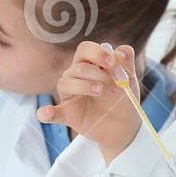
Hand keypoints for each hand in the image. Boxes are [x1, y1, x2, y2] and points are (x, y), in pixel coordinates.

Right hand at [35, 41, 140, 162]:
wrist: (124, 126)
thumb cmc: (123, 99)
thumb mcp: (129, 80)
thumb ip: (126, 63)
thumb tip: (120, 51)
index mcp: (90, 64)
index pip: (85, 49)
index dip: (97, 53)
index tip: (112, 62)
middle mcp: (76, 76)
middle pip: (78, 67)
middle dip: (99, 74)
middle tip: (116, 86)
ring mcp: (70, 96)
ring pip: (66, 82)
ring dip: (85, 85)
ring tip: (100, 92)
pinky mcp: (67, 115)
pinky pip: (53, 113)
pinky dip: (47, 112)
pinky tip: (46, 113)